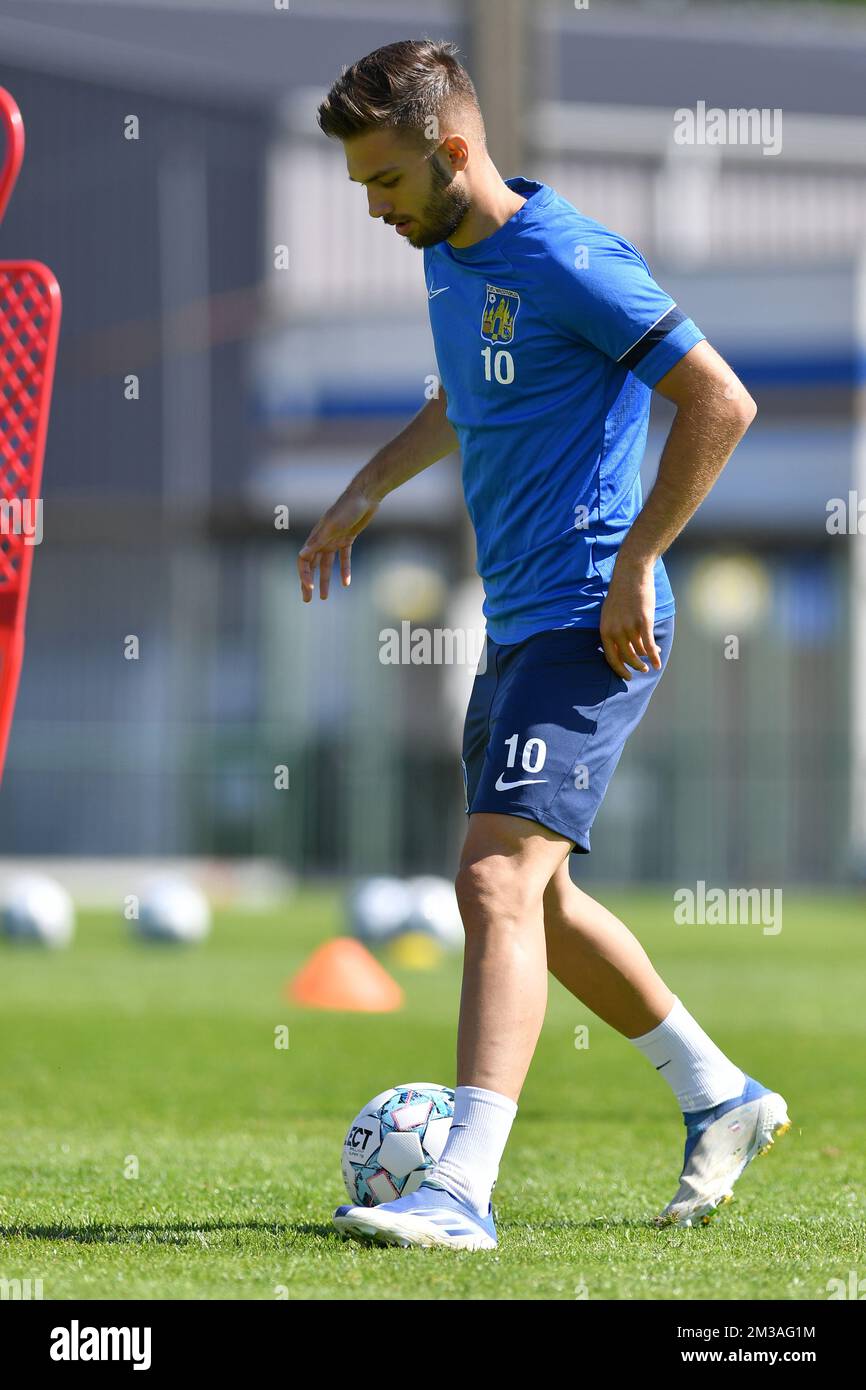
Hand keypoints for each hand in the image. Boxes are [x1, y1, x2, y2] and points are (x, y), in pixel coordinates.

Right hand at [297, 485, 378, 601]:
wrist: (365, 496)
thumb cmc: (347, 508)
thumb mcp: (332, 525)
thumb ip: (318, 540)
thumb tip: (302, 555)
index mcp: (316, 537)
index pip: (304, 560)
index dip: (304, 575)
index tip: (309, 588)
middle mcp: (323, 540)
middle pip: (313, 566)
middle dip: (309, 582)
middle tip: (307, 599)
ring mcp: (335, 540)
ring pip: (327, 565)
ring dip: (325, 580)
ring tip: (325, 597)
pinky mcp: (348, 539)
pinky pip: (344, 558)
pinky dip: (344, 570)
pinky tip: (346, 583)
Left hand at [599, 558, 660, 680]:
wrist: (630, 574)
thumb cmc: (621, 593)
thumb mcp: (610, 614)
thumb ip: (614, 631)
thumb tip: (622, 647)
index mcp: (605, 630)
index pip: (610, 657)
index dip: (619, 669)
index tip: (626, 677)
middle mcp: (615, 631)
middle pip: (626, 657)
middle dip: (636, 666)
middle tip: (642, 670)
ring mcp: (629, 627)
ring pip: (639, 652)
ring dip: (648, 658)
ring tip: (653, 658)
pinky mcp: (643, 622)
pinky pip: (649, 645)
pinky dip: (655, 656)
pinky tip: (658, 662)